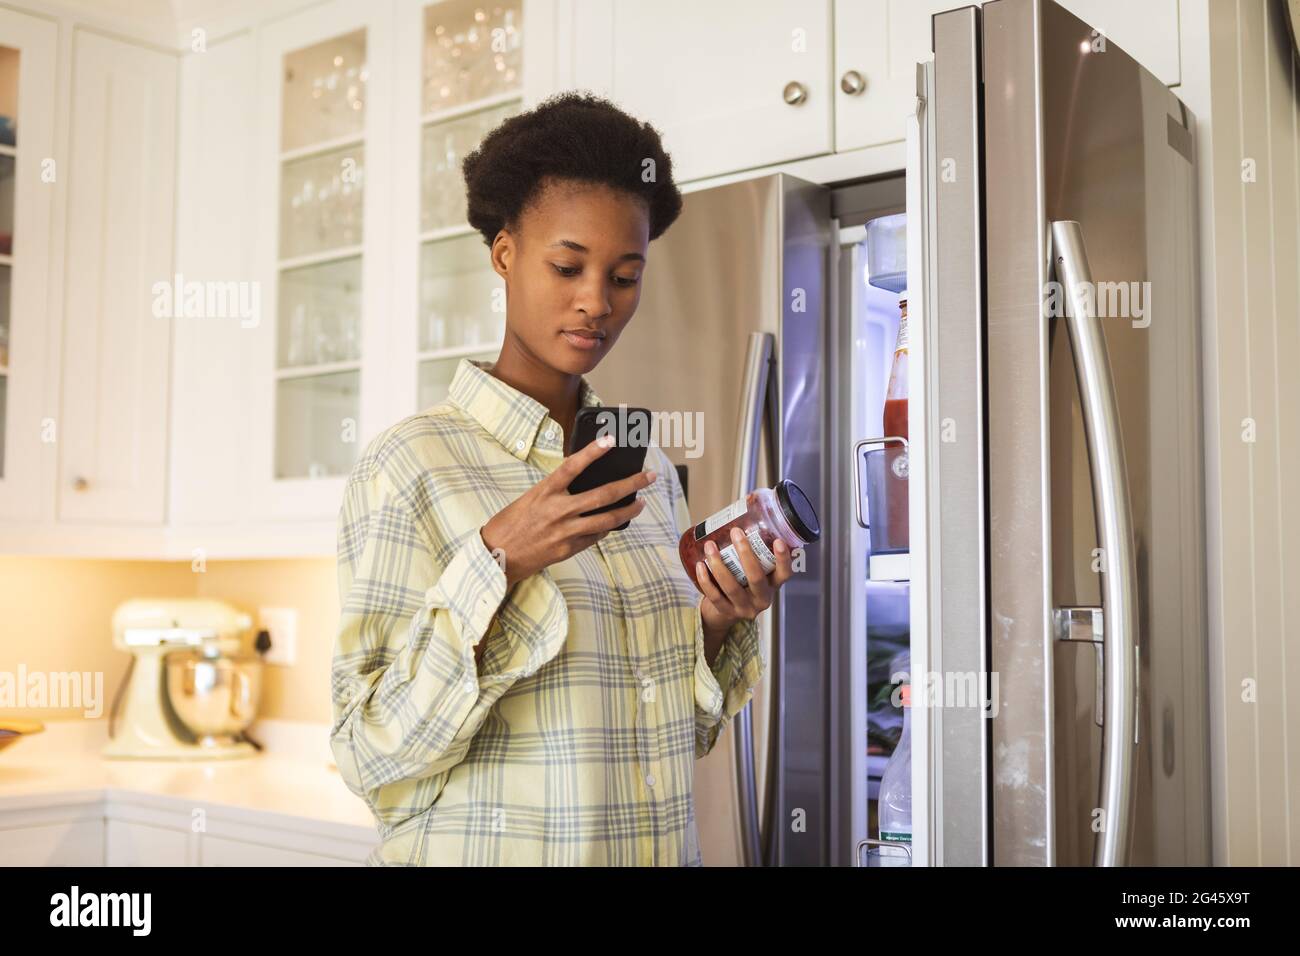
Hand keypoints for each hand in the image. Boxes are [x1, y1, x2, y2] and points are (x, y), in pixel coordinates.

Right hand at [479, 434, 657, 588]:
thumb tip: (587, 484)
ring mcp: (565, 531)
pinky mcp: (568, 549)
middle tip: (649, 476)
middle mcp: (557, 510)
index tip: (611, 440)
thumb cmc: (512, 523)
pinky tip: (615, 521)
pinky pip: (595, 536)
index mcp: (544, 492)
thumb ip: (557, 491)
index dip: (592, 452)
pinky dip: (607, 527)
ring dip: (628, 510)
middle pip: (602, 495)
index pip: (572, 466)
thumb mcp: (531, 498)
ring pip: (607, 519)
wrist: (496, 556)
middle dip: (631, 484)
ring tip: (640, 502)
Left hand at [694, 526, 794, 635]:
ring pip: (732, 587)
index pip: (785, 574)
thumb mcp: (755, 570)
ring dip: (719, 564)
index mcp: (773, 585)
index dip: (783, 559)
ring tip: (710, 546)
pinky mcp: (726, 612)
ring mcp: (744, 608)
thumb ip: (756, 547)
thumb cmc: (742, 583)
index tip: (778, 541)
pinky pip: (715, 596)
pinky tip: (700, 566)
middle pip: (756, 578)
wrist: (726, 612)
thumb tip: (750, 505)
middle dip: (746, 554)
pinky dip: (706, 580)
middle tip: (736, 532)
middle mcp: (762, 599)